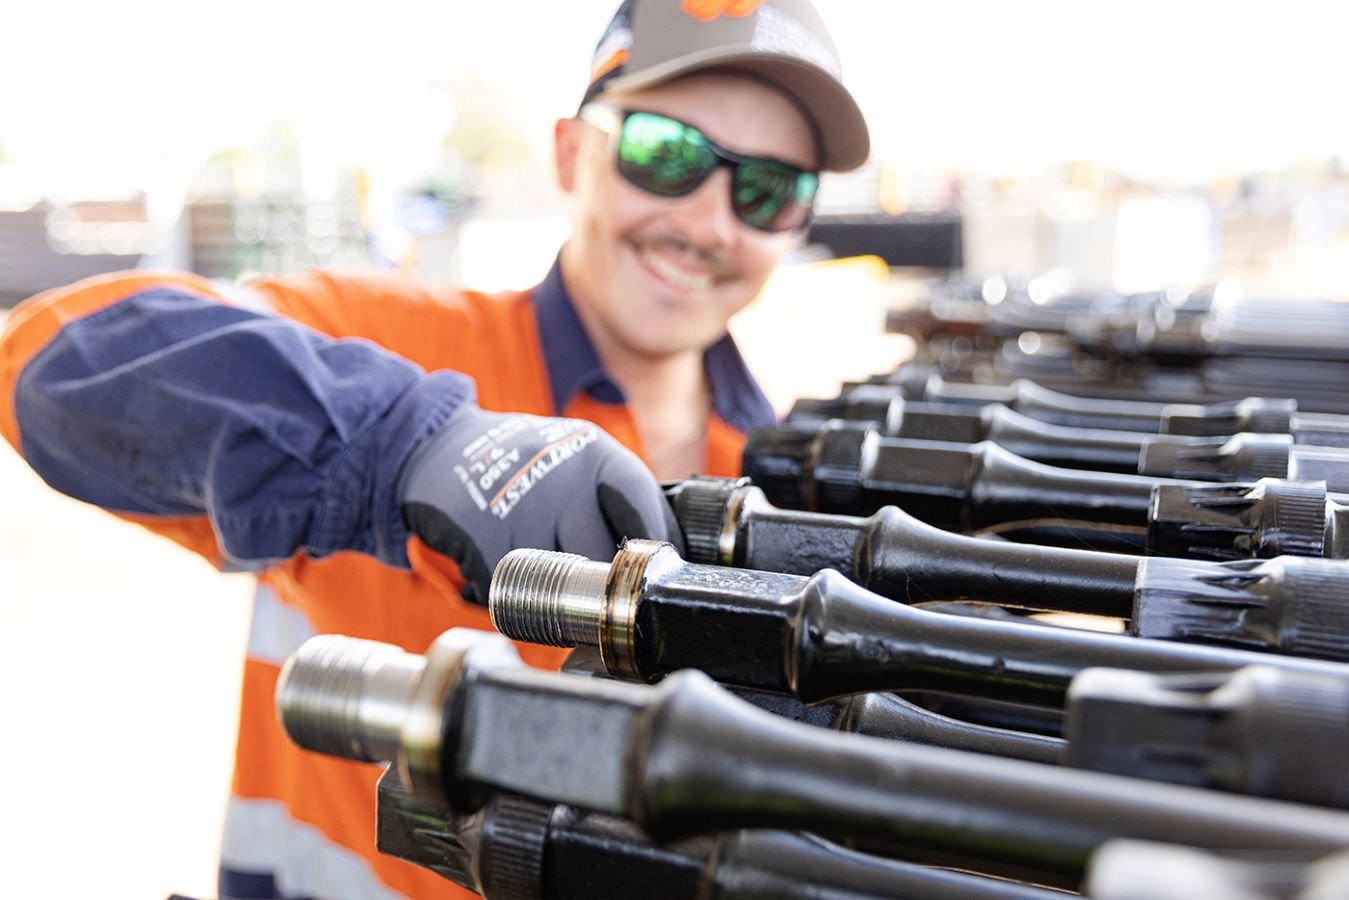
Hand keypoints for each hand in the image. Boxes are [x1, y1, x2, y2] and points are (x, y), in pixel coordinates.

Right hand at [399, 406, 677, 603]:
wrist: (435, 446)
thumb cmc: (522, 461)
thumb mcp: (576, 455)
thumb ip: (616, 496)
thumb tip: (664, 553)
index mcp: (595, 454)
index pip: (645, 510)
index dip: (655, 549)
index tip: (655, 576)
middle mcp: (564, 479)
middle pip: (606, 558)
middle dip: (603, 583)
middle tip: (597, 595)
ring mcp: (523, 510)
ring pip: (562, 584)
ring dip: (557, 599)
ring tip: (549, 588)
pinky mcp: (484, 540)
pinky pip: (515, 594)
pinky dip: (513, 597)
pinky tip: (507, 576)